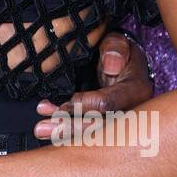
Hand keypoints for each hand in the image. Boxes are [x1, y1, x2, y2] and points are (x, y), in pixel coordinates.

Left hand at [33, 30, 154, 142]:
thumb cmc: (119, 53)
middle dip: (69, 127)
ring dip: (63, 133)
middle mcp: (130, 112)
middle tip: (42, 127)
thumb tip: (111, 66)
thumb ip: (115, 48)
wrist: (122, 65)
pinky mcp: (104, 125)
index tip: (69, 101)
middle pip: (98, 126)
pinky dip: (64, 131)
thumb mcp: (118, 42)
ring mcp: (118, 122)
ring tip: (40, 128)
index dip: (86, 104)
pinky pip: (85, 132)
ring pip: (90, 133)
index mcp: (136, 91)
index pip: (109, 104)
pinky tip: (46, 126)